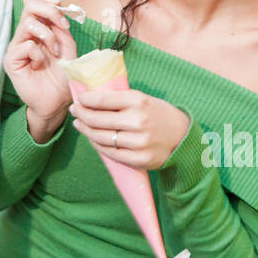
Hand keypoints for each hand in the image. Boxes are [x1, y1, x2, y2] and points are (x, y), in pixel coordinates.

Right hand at [3, 0, 76, 139]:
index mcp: (38, 28)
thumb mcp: (67, 47)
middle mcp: (25, 34)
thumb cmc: (62, 75)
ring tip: (55, 51)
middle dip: (49, 11)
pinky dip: (39, 53)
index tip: (59, 0)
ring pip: (28, 23)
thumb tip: (56, 8)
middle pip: (29, 5)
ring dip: (48, 35)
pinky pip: (26, 45)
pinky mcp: (11, 60)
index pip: (32, 1)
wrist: (57, 101)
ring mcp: (16, 46)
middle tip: (62, 25)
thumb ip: (61, 27)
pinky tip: (41, 65)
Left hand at [69, 87, 190, 170]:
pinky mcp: (139, 159)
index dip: (86, 100)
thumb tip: (89, 99)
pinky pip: (111, 153)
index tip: (79, 99)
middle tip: (75, 111)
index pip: (102, 99)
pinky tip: (93, 138)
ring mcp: (139, 142)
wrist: (183, 136)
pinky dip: (98, 145)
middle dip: (81, 114)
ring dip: (86, 131)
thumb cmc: (157, 114)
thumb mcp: (143, 99)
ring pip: (101, 138)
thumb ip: (119, 99)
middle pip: (97, 119)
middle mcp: (138, 121)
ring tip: (80, 125)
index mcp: (138, 101)